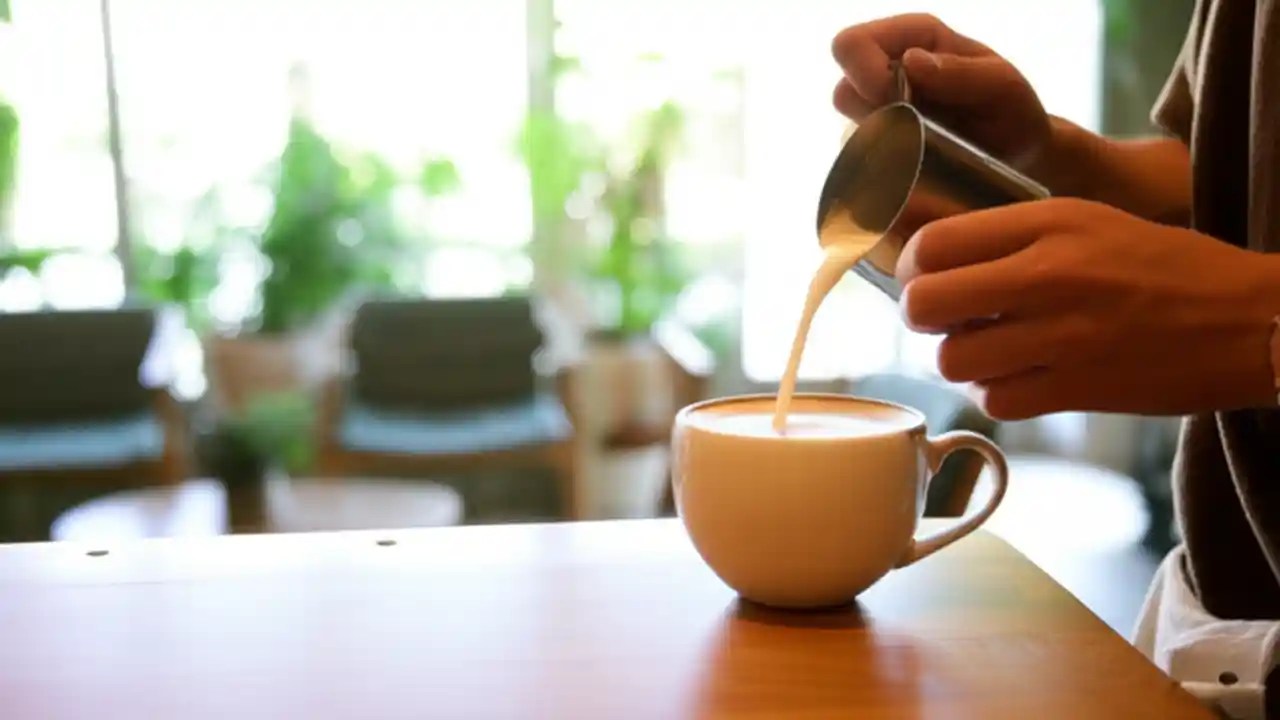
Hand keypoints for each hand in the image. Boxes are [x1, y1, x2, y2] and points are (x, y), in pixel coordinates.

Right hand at [831, 13, 1049, 167]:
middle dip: (873, 117)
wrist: (1017, 156)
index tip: (895, 102)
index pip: (852, 45)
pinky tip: (920, 166)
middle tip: (917, 130)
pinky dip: (885, 168)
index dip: (863, 73)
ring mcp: (880, 112)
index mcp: (912, 37)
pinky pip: (861, 161)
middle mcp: (887, 71)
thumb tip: (910, 61)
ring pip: (850, 130)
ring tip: (927, 149)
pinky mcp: (881, 148)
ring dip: (883, 145)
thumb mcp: (1002, 87)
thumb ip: (961, 73)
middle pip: (843, 91)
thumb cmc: (1012, 111)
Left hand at [896, 199, 1279, 418]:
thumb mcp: (1088, 222)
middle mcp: (1047, 275)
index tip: (921, 276)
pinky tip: (1020, 379)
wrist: (1250, 320)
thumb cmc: (1165, 267)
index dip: (910, 266)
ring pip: (952, 359)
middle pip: (924, 303)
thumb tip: (927, 250)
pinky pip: (994, 401)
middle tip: (943, 318)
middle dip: (921, 315)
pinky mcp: (1078, 389)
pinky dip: (998, 395)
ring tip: (989, 350)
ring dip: (961, 360)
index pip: (933, 243)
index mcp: (1048, 223)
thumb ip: (1011, 233)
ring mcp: (1061, 336)